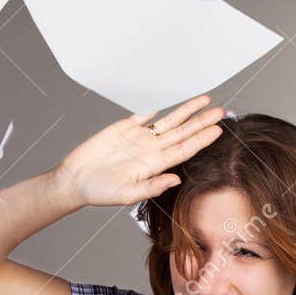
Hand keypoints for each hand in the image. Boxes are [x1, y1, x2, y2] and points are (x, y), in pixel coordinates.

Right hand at [53, 95, 224, 207]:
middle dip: (202, 122)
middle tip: (221, 111)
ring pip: (170, 121)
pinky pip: (146, 115)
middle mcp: (150, 150)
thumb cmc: (98, 191)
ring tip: (206, 100)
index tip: (218, 130)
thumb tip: (176, 179)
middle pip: (182, 133)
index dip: (202, 139)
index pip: (184, 150)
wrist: (74, 180)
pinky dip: (160, 108)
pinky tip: (174, 101)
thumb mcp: (126, 194)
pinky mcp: (124, 128)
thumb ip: (151, 187)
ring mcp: (139, 138)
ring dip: (188, 111)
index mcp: (153, 165)